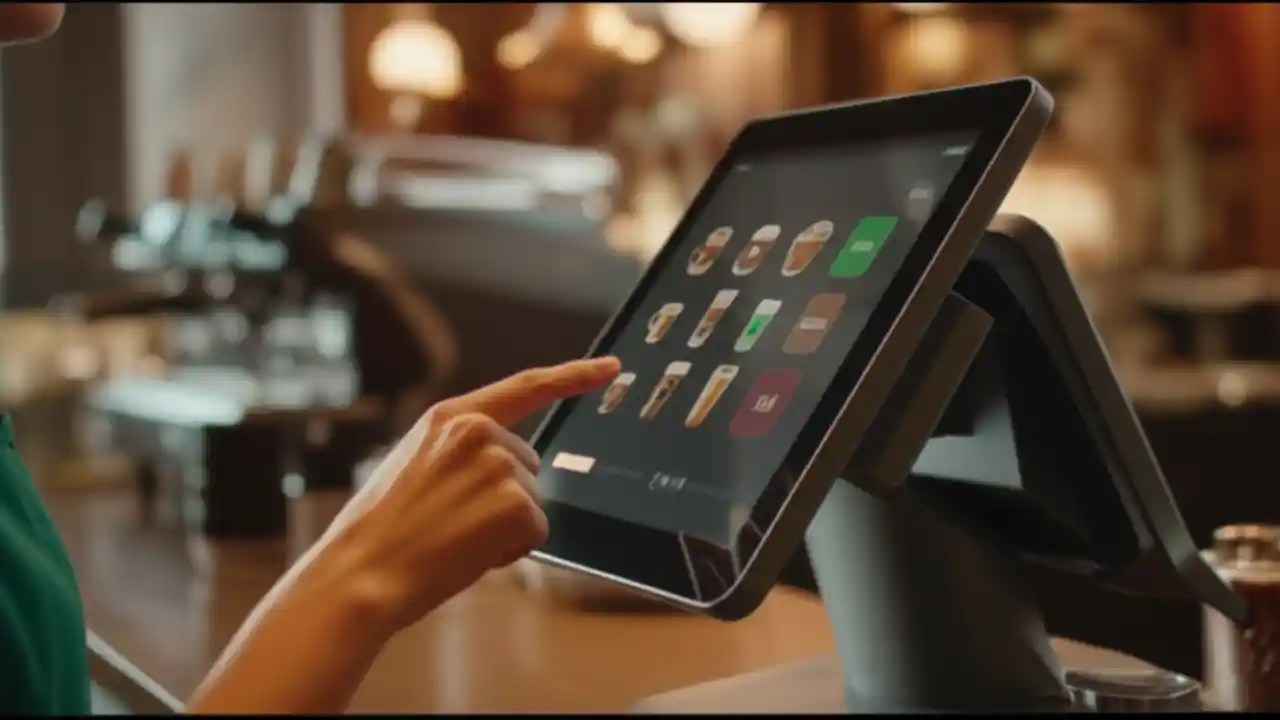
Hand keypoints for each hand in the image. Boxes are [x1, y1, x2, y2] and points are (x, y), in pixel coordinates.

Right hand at [314, 356, 620, 632]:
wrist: (360, 574)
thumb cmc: (381, 533)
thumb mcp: (415, 467)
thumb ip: (461, 453)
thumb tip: (508, 467)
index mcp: (450, 417)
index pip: (525, 387)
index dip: (574, 376)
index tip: (612, 367)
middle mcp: (479, 431)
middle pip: (529, 466)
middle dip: (504, 497)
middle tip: (450, 524)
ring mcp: (500, 464)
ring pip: (533, 502)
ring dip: (503, 527)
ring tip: (451, 538)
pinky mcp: (517, 503)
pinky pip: (536, 533)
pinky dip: (510, 551)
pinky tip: (468, 553)